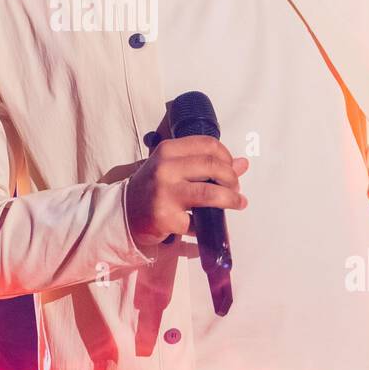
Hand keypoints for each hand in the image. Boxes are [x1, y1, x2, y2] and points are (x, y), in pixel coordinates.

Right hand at [124, 136, 249, 246]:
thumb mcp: (173, 167)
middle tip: (235, 188)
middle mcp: (165, 168)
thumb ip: (205, 163)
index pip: (208, 144)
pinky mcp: (167, 218)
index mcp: (168, 150)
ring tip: (238, 203)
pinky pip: (199, 222)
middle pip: (213, 166)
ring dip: (231, 199)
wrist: (125, 213)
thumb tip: (242, 164)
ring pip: (211, 193)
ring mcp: (165, 193)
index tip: (231, 168)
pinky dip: (209, 225)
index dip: (226, 156)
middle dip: (232, 178)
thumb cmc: (153, 187)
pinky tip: (210, 224)